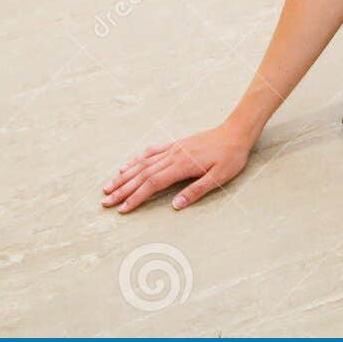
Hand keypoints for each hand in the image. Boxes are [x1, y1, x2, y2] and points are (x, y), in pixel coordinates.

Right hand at [101, 122, 253, 211]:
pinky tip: (127, 165)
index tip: (122, 209)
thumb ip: (196, 191)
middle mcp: (173, 156)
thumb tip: (175, 206)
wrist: (236, 132)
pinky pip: (151, 152)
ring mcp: (173, 149)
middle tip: (105, 201)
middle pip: (142, 174)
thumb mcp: (219, 177)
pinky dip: (137, 160)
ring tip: (108, 186)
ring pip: (143, 163)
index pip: (152, 184)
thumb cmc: (230, 156)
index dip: (136, 197)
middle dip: (122, 189)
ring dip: (124, 175)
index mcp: (182, 165)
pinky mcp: (176, 145)